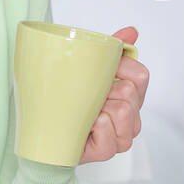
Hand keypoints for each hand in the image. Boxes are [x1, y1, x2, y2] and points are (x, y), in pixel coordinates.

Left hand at [79, 26, 148, 164]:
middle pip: (130, 91)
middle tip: (87, 96)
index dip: (120, 67)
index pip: (140, 74)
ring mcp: (120, 136)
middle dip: (106, 89)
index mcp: (131, 96)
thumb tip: (131, 31)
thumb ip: (112, 49)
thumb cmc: (69, 101)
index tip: (102, 71)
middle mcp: (130, 117)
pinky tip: (84, 126)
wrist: (43, 130)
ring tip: (84, 112)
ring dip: (100, 107)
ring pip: (123, 109)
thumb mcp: (88, 70)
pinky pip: (109, 132)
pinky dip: (95, 126)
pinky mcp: (106, 151)